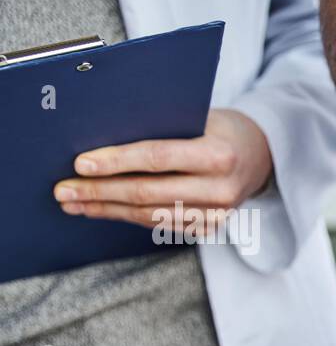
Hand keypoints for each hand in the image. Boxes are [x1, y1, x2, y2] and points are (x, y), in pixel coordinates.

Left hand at [53, 109, 272, 227]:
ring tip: (74, 202)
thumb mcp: (198, 117)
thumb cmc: (219, 128)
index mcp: (219, 154)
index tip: (80, 165)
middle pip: (148, 193)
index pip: (158, 158)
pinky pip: (160, 224)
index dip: (116, 162)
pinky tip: (103, 210)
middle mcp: (221, 189)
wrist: (260, 155)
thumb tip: (102, 136)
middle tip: (65, 190)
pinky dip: (127, 217)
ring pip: (150, 215)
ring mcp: (217, 213)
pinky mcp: (210, 227)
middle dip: (100, 192)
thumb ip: (162, 128)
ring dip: (107, 209)